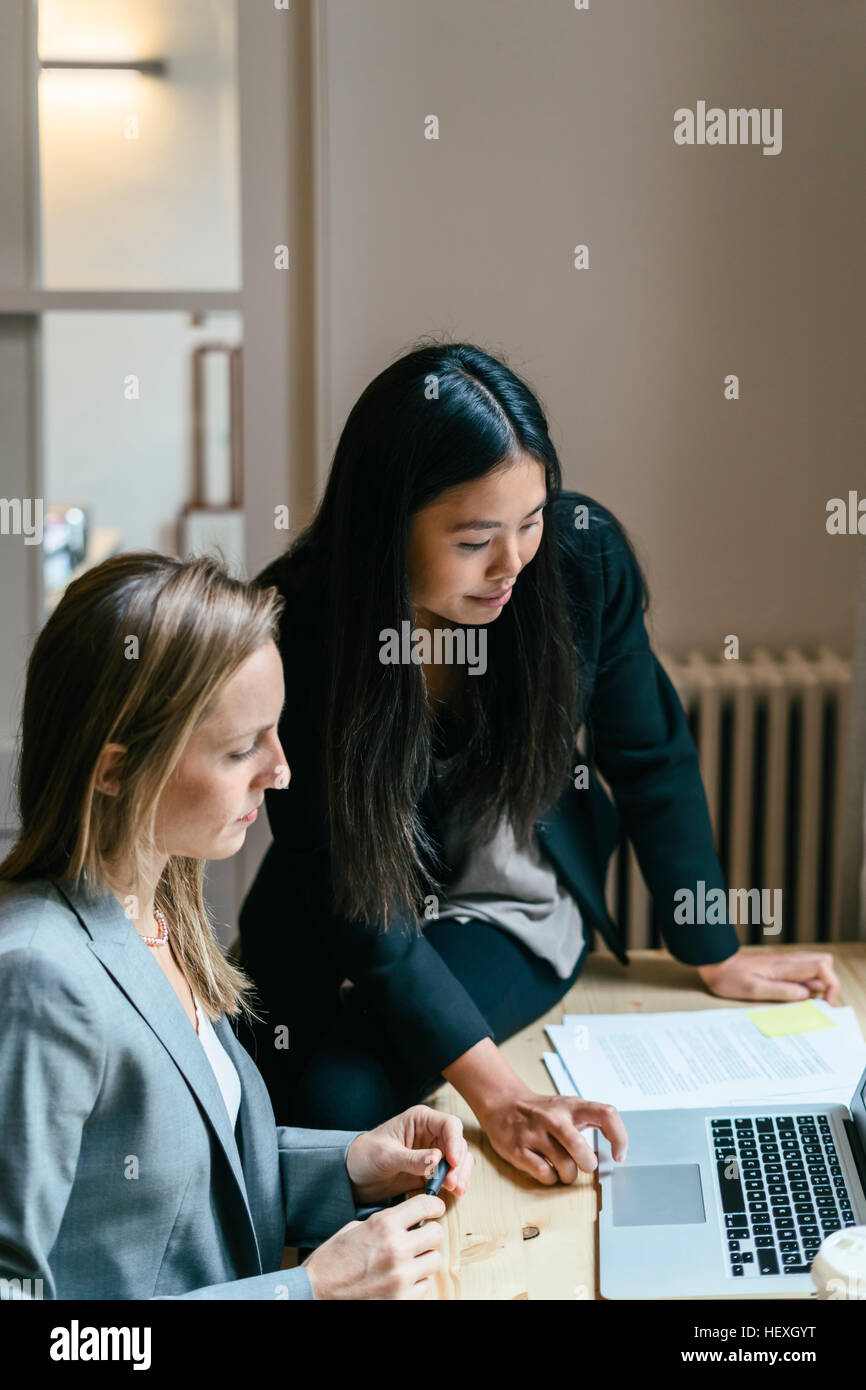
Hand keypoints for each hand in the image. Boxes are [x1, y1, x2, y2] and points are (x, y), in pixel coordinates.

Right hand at [303, 1193, 445, 1299]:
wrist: (316, 1292)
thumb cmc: (332, 1261)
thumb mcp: (355, 1228)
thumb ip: (384, 1222)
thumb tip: (407, 1220)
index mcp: (383, 1225)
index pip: (425, 1206)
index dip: (433, 1205)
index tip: (434, 1209)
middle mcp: (396, 1248)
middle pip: (436, 1233)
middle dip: (429, 1233)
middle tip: (419, 1237)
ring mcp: (401, 1276)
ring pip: (434, 1260)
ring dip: (424, 1258)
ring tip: (407, 1260)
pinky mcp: (403, 1299)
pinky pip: (425, 1284)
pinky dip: (416, 1281)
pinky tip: (400, 1278)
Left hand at [345, 1104, 472, 1205]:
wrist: (354, 1175)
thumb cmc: (365, 1156)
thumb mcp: (386, 1156)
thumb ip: (412, 1159)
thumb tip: (437, 1159)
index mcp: (420, 1120)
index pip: (449, 1124)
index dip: (455, 1142)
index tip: (452, 1162)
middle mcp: (430, 1133)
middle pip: (458, 1143)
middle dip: (459, 1163)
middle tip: (453, 1183)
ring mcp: (433, 1152)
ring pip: (458, 1160)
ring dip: (460, 1174)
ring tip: (455, 1190)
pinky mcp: (432, 1170)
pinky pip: (450, 1174)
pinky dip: (454, 1182)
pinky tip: (452, 1192)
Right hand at [475, 1092, 627, 1185]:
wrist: (502, 1102)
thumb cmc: (542, 1111)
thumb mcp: (569, 1107)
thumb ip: (593, 1121)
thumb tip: (619, 1150)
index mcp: (571, 1106)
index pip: (606, 1114)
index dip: (619, 1138)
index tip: (618, 1155)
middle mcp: (553, 1117)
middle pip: (581, 1149)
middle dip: (587, 1165)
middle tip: (583, 1165)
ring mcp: (534, 1133)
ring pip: (564, 1167)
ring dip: (568, 1175)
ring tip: (563, 1168)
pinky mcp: (518, 1149)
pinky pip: (544, 1174)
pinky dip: (550, 1178)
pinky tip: (547, 1169)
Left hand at [697, 948, 839, 1003]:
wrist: (715, 962)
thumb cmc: (730, 977)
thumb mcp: (753, 989)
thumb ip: (781, 991)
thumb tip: (806, 995)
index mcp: (785, 965)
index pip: (823, 965)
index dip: (831, 984)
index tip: (824, 1002)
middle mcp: (789, 960)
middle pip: (824, 962)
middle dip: (828, 982)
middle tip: (815, 1001)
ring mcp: (785, 961)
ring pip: (815, 966)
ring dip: (816, 984)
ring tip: (801, 1000)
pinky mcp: (779, 966)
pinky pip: (802, 970)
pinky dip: (805, 983)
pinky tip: (792, 995)